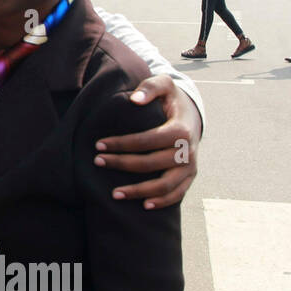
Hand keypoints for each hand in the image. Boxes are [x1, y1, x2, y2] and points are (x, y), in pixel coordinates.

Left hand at [93, 74, 199, 209]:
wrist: (193, 114)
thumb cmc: (171, 100)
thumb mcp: (165, 85)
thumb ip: (150, 88)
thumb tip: (135, 100)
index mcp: (180, 130)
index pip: (146, 141)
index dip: (121, 144)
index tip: (98, 145)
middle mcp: (188, 151)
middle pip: (150, 164)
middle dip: (121, 164)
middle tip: (97, 162)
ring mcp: (190, 166)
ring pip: (164, 185)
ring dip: (139, 191)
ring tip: (114, 194)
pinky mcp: (190, 176)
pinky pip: (177, 194)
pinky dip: (162, 201)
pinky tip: (143, 205)